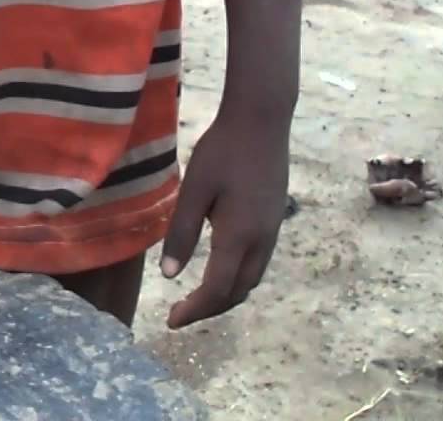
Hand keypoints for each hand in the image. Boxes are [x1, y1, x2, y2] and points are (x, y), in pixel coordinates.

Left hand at [159, 113, 289, 328]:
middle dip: (209, 309)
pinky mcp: (274, 220)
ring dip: (225, 296)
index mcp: (239, 236)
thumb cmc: (222, 151)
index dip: (194, 310)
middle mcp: (261, 240)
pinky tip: (218, 270)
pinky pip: (257, 263)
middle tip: (179, 314)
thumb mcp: (194, 191)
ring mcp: (272, 231)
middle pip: (238, 292)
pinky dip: (236, 278)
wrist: (262, 121)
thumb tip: (169, 275)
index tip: (172, 320)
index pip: (217, 289)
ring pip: (251, 279)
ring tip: (196, 299)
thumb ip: (181, 233)